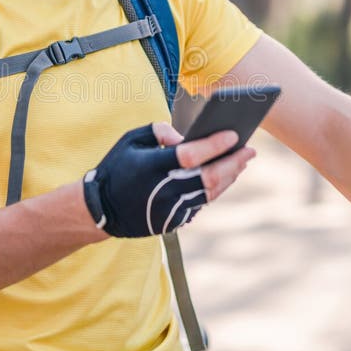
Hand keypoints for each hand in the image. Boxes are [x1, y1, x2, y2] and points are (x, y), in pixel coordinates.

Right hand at [83, 122, 254, 238]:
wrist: (101, 210)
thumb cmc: (116, 168)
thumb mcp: (130, 139)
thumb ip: (158, 130)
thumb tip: (184, 137)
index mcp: (152, 166)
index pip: (192, 155)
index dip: (215, 145)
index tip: (234, 135)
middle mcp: (164, 189)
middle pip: (209, 177)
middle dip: (233, 163)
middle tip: (250, 151)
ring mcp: (171, 208)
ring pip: (210, 193)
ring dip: (229, 176)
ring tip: (242, 162)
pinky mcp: (174, 220)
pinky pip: (201, 202)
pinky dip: (216, 189)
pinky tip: (225, 177)